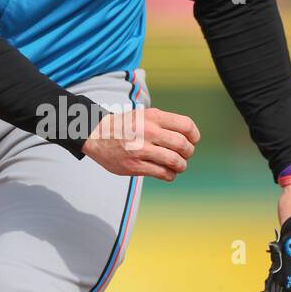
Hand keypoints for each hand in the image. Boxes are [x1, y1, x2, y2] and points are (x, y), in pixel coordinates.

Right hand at [82, 106, 199, 180]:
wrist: (96, 135)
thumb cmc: (125, 127)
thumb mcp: (144, 116)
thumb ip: (164, 123)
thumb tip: (188, 136)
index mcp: (153, 117)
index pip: (185, 125)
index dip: (194, 136)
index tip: (192, 141)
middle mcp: (148, 131)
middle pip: (182, 145)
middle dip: (189, 153)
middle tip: (185, 155)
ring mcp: (141, 149)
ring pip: (175, 161)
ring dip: (181, 166)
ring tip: (178, 166)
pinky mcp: (134, 165)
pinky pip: (162, 173)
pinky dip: (170, 175)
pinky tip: (168, 173)